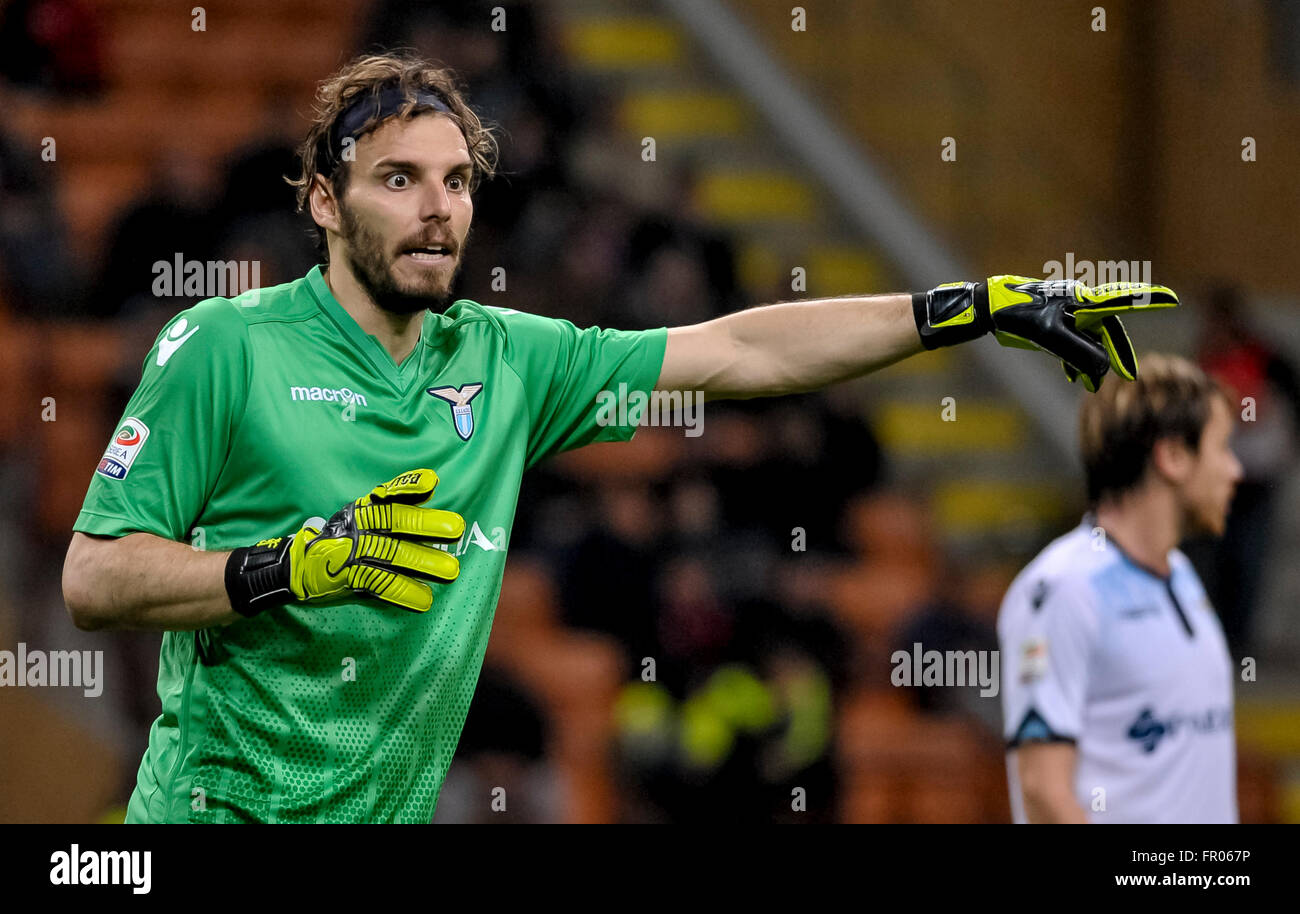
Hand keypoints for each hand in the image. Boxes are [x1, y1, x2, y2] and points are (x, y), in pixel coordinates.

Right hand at [225, 468, 464, 614]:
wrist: (288, 569)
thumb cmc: (332, 545)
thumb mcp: (356, 524)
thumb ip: (386, 516)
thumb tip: (425, 497)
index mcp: (359, 511)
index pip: (385, 495)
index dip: (408, 486)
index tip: (432, 481)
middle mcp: (355, 526)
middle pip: (394, 520)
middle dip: (426, 523)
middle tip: (455, 528)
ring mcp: (349, 551)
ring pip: (390, 553)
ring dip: (423, 561)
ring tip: (451, 570)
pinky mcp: (344, 576)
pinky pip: (377, 582)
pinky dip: (402, 591)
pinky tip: (423, 599)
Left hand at [912, 275, 1178, 390]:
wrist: (985, 309)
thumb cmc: (1016, 318)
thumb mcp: (1050, 337)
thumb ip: (1080, 353)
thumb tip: (1103, 371)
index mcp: (1081, 300)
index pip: (1121, 301)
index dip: (1148, 301)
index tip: (1173, 300)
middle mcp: (1077, 301)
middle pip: (1106, 328)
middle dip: (1114, 352)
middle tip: (1128, 374)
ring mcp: (1065, 309)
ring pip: (1088, 337)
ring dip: (1090, 360)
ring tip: (1086, 384)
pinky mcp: (1052, 319)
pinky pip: (1072, 339)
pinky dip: (1075, 357)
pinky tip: (1072, 376)